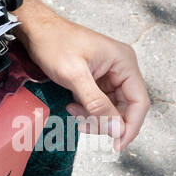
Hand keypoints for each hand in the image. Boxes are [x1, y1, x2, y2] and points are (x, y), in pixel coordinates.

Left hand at [19, 12, 149, 152]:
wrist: (36, 30)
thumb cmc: (54, 44)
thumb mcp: (74, 76)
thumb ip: (97, 104)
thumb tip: (117, 129)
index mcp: (124, 62)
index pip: (140, 102)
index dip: (131, 126)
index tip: (117, 145)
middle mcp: (122, 67)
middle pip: (126, 106)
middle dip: (107, 121)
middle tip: (86, 128)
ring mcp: (110, 72)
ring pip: (112, 106)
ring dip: (94, 116)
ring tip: (73, 111)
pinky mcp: (97, 77)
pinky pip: (100, 100)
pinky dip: (88, 109)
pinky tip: (72, 106)